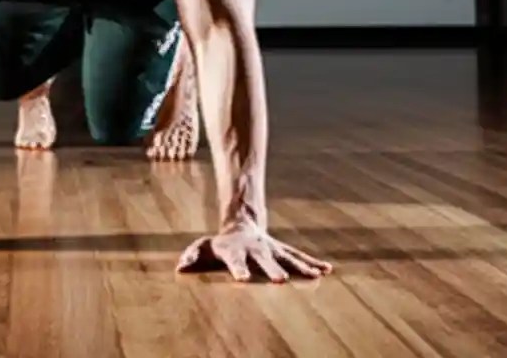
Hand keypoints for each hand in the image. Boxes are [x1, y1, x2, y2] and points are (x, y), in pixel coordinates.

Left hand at [176, 222, 331, 282]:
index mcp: (235, 251)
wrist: (240, 225)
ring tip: (316, 277)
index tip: (244, 279)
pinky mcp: (282, 250)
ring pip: (287, 257)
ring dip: (301, 267)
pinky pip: (299, 256)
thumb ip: (191, 256)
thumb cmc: (219, 244)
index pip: (236, 261)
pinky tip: (327, 270)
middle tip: (281, 280)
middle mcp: (256, 249)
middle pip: (265, 260)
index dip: (239, 270)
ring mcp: (271, 249)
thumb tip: (179, 268)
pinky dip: (313, 263)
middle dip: (273, 269)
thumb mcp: (202, 247)